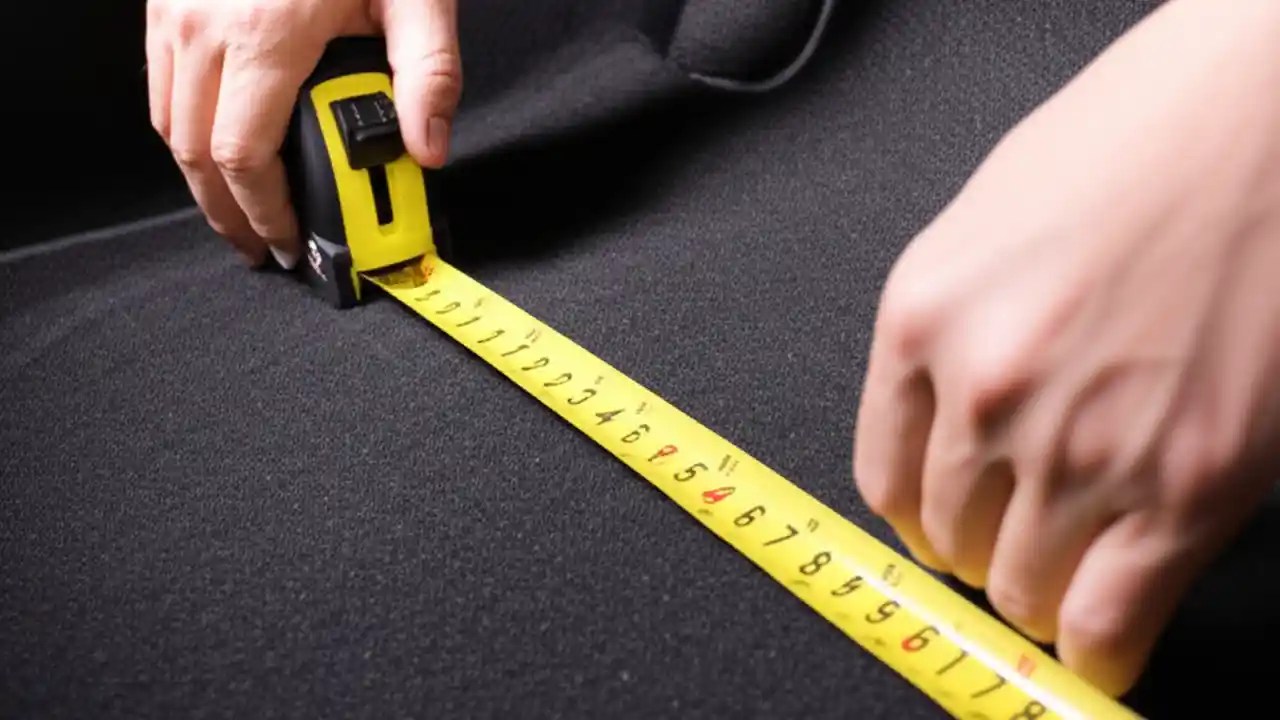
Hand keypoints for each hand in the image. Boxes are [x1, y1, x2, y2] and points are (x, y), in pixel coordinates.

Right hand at [146, 0, 460, 266]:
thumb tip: (427, 149)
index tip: (286, 243)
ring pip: (168, 119)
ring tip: (239, 208)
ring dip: (200, 176)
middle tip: (258, 245)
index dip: (262, 213)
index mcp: (267, 33)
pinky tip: (220, 141)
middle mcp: (206, 24)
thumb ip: (429, 75)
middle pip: (193, 151)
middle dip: (225, 213)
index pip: (242, 156)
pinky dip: (186, 125)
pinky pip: (162, 79)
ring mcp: (177, 8)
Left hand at [853, 0, 1279, 696]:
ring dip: (1035, 590)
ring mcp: (1082, 446)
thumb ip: (949, 340)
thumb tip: (940, 432)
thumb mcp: (987, 230)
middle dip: (981, 547)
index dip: (918, 520)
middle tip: (1015, 537)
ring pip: (1020, 586)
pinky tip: (1091, 648)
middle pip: (952, 537)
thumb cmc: (1135, 143)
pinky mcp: (1185, 485)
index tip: (939, 532)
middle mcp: (988, 390)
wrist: (1260, 110)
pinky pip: (1104, 622)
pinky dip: (1091, 652)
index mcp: (922, 320)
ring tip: (1064, 567)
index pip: (885, 479)